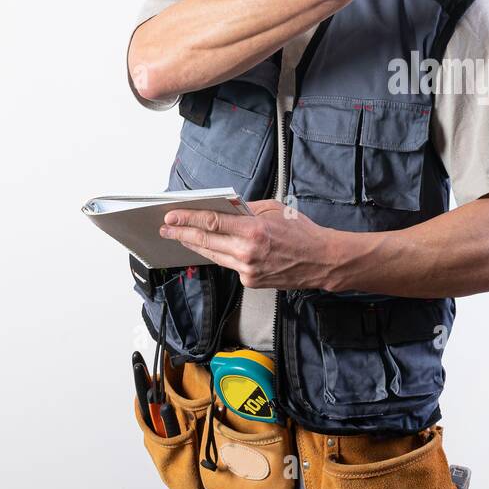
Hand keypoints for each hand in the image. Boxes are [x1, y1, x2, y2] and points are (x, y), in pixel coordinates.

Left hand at [159, 200, 337, 291]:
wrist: (321, 261)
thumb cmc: (302, 232)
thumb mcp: (275, 209)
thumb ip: (247, 209)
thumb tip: (226, 207)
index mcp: (254, 230)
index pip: (212, 222)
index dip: (188, 219)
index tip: (172, 215)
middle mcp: (248, 252)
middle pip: (205, 241)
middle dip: (182, 233)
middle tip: (167, 228)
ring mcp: (248, 270)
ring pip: (213, 256)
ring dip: (194, 245)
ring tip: (181, 237)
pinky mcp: (250, 281)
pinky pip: (228, 265)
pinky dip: (218, 255)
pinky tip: (209, 248)